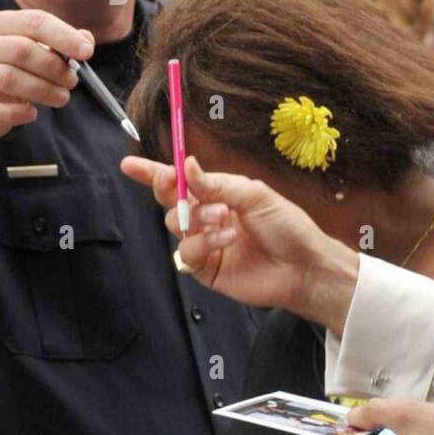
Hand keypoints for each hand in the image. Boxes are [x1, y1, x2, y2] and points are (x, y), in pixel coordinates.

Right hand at [0, 9, 93, 137]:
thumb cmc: (17, 70)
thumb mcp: (38, 50)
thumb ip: (62, 43)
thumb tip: (86, 40)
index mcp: (0, 23)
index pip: (35, 21)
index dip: (64, 36)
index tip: (87, 53)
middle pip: (23, 50)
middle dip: (56, 68)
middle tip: (72, 81)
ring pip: (11, 78)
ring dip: (45, 91)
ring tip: (61, 97)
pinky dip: (19, 113)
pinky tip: (32, 113)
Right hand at [120, 154, 357, 328]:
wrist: (304, 265)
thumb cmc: (287, 226)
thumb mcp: (254, 195)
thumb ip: (216, 184)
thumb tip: (187, 165)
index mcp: (220, 195)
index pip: (180, 181)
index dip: (153, 173)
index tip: (129, 164)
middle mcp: (208, 218)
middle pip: (171, 201)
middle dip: (168, 190)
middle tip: (173, 183)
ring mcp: (206, 244)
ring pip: (175, 226)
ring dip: (194, 217)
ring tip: (222, 217)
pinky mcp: (206, 270)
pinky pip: (187, 253)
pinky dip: (203, 242)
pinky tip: (226, 239)